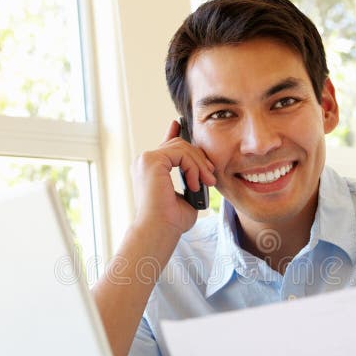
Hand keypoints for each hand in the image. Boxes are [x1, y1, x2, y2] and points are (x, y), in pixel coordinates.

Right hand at [131, 119, 216, 235]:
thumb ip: (190, 179)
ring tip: (207, 182)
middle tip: (211, 177)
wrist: (159, 230)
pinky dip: (193, 167)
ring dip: (199, 165)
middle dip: (199, 158)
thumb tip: (201, 170)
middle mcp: (144, 162)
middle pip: (179, 145)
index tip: (180, 125)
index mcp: (150, 169)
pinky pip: (180, 153)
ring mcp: (146, 160)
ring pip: (182, 147)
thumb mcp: (186, 196)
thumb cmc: (172, 221)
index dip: (175, 134)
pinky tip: (194, 183)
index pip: (166, 146)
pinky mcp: (151, 160)